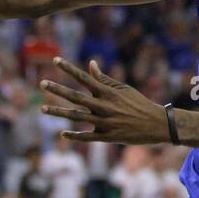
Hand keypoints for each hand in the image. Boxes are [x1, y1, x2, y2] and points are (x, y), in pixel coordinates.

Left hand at [39, 58, 171, 145]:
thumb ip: (104, 79)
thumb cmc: (138, 103)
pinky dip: (74, 135)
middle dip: (58, 90)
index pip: (84, 78)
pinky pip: (87, 137)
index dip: (69, 69)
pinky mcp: (108, 137)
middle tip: (42, 84)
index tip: (55, 60)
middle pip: (76, 97)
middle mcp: (104, 106)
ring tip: (42, 109)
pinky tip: (62, 133)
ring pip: (76, 117)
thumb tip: (90, 64)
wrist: (156, 124)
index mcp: (108, 92)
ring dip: (58, 113)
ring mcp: (105, 122)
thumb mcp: (123, 89)